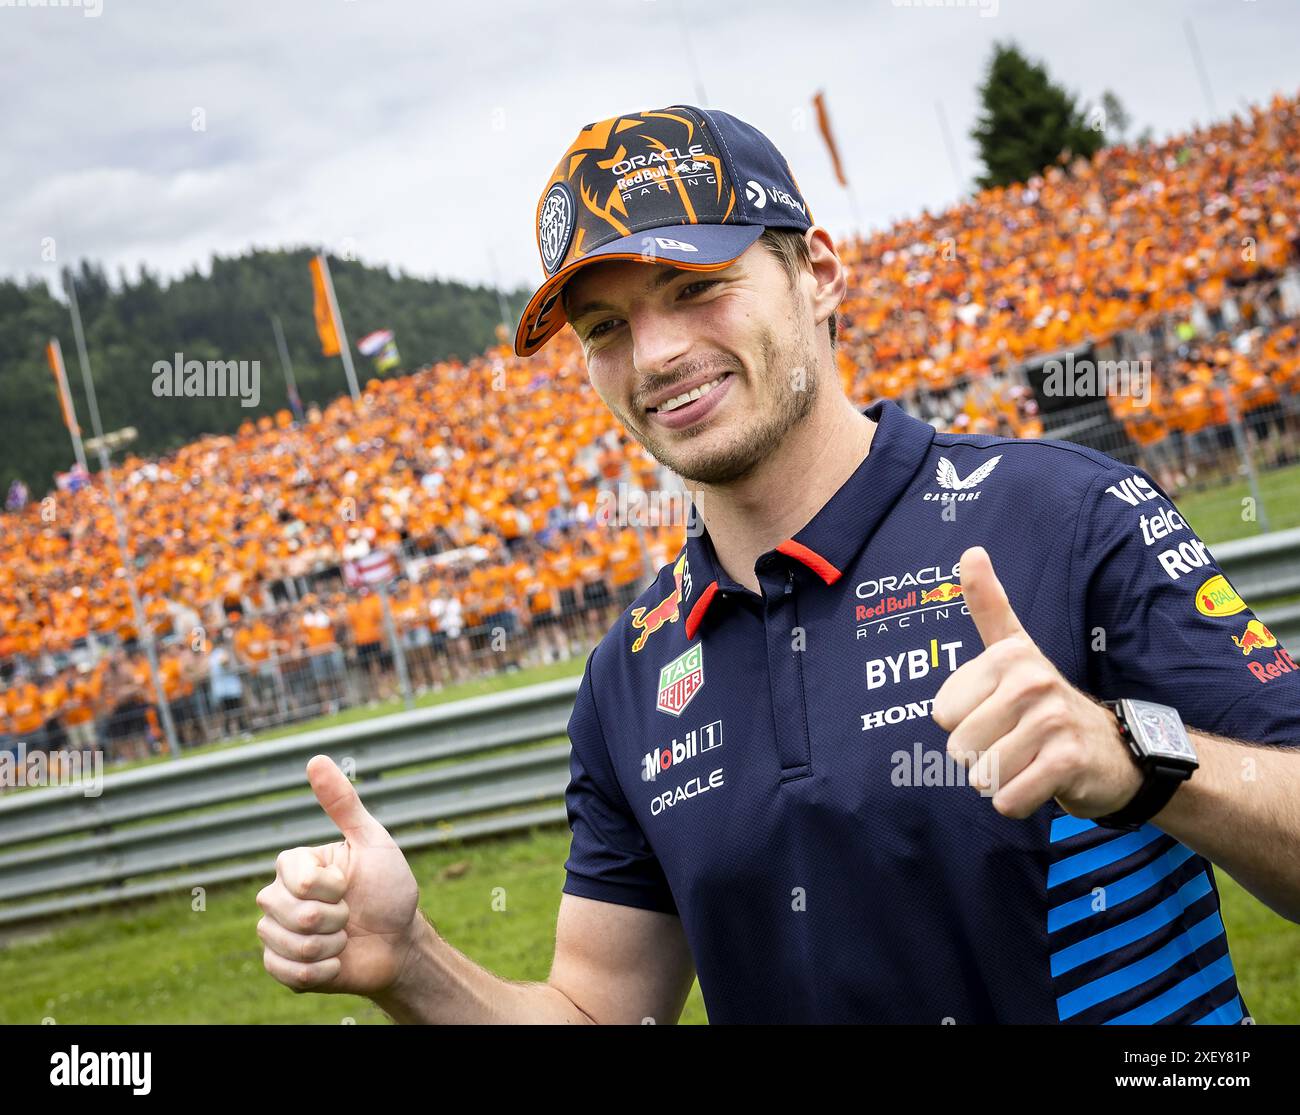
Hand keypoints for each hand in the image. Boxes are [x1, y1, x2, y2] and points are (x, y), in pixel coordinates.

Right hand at [258, 755, 421, 995]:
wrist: (399, 942)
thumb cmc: (389, 888)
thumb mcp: (373, 842)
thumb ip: (344, 804)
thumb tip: (315, 758)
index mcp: (295, 865)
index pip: (299, 879)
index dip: (332, 888)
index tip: (349, 885)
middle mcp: (278, 896)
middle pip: (291, 913)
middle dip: (335, 919)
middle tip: (350, 914)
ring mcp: (276, 933)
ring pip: (291, 945)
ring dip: (332, 947)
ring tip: (344, 937)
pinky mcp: (281, 968)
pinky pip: (289, 974)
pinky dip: (323, 972)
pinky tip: (336, 962)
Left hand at [931, 546, 1142, 819]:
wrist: (1114, 753)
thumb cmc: (1045, 703)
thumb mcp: (1016, 649)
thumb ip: (989, 605)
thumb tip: (971, 549)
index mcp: (1008, 654)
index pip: (942, 713)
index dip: (963, 724)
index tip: (997, 712)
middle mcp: (1030, 680)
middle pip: (959, 745)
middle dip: (980, 756)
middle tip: (1015, 741)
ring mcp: (1050, 719)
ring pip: (982, 774)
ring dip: (1000, 779)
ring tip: (1029, 759)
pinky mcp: (1066, 761)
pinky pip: (1008, 798)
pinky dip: (1018, 801)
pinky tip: (1042, 781)